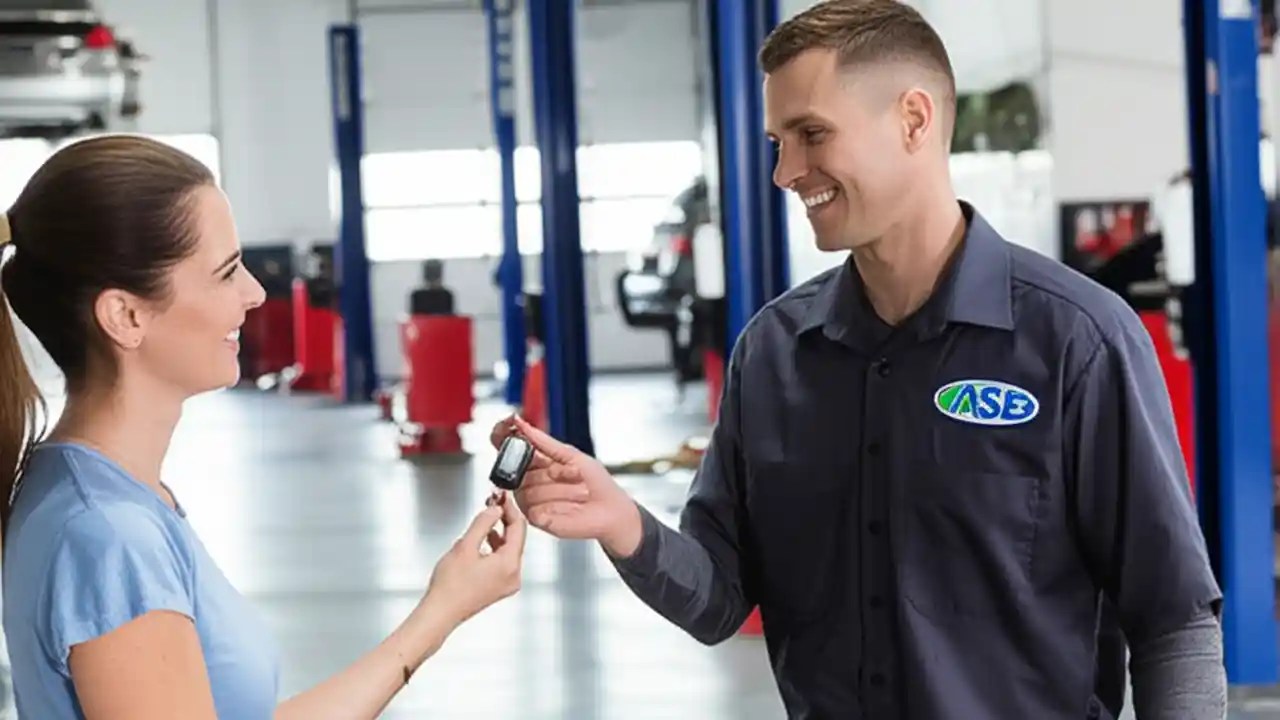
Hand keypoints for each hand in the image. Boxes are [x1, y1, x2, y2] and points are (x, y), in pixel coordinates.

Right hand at [421, 492, 526, 628]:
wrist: (440, 613)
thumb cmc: (449, 586)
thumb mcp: (465, 545)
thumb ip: (483, 523)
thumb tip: (495, 509)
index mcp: (510, 564)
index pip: (518, 528)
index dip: (510, 508)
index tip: (502, 496)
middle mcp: (513, 575)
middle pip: (516, 538)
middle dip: (504, 519)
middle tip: (493, 503)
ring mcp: (507, 583)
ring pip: (509, 549)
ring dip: (498, 532)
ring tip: (486, 519)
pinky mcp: (498, 587)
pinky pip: (502, 561)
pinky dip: (494, 547)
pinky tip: (482, 540)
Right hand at [490, 415, 643, 557]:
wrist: (610, 510)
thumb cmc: (595, 484)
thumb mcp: (571, 455)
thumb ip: (544, 442)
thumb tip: (521, 424)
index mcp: (535, 462)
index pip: (506, 446)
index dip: (503, 434)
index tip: (510, 423)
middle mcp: (527, 481)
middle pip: (518, 470)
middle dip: (552, 471)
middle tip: (574, 474)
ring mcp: (529, 500)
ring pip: (529, 489)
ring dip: (562, 489)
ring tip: (578, 491)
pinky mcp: (536, 519)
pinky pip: (536, 507)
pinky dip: (559, 504)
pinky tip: (572, 506)